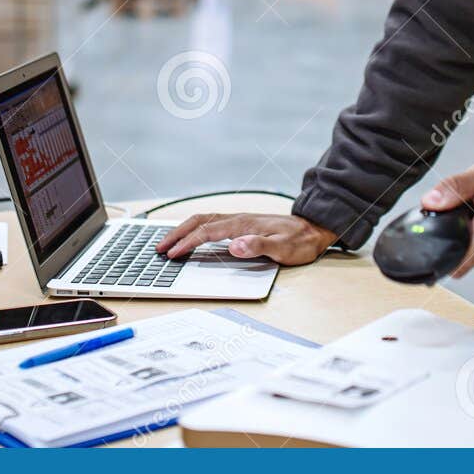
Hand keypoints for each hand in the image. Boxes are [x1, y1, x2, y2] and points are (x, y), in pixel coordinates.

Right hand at [156, 212, 336, 264]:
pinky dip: (195, 227)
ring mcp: (239, 220)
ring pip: (203, 219)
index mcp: (243, 225)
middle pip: (199, 221)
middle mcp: (238, 219)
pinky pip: (211, 222)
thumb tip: (233, 245)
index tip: (172, 254)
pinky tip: (191, 236)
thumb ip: (259, 246)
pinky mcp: (241, 224)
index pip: (207, 232)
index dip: (187, 243)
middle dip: (177, 234)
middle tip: (159, 248)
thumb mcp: (283, 249)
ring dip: (183, 229)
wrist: (314, 229)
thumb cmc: (299, 242)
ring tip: (168, 243)